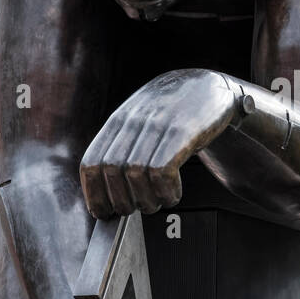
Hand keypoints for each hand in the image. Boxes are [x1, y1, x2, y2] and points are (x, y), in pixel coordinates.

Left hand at [80, 69, 238, 217]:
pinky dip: (166, 191)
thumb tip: (102, 190)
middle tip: (133, 210)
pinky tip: (173, 194)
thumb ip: (121, 146)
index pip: (91, 163)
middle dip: (120, 200)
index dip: (94, 194)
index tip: (103, 212)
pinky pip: (164, 169)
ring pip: (136, 173)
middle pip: (112, 171)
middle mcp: (135, 119)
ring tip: (156, 203)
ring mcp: (159, 123)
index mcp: (119, 120)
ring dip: (146, 199)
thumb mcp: (140, 121)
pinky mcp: (185, 131)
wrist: (207, 85)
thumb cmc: (172, 111)